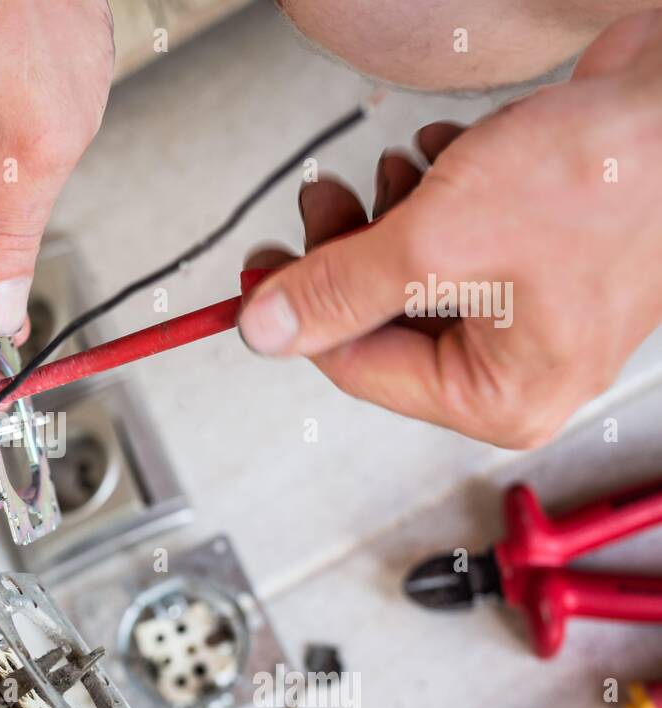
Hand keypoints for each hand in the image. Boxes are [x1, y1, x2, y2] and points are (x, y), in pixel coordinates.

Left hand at [238, 11, 661, 448]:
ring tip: (409, 166)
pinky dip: (439, 188)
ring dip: (393, 211)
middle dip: (351, 249)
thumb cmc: (604, 178)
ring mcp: (531, 309)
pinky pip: (452, 235)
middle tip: (325, 197)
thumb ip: (340, 290)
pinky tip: (454, 154)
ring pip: (411, 271)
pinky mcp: (536, 251)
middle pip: (382, 319)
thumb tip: (268, 329)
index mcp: (499, 396)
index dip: (299, 313)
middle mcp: (517, 365)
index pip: (358, 368)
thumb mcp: (435, 244)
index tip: (260, 267)